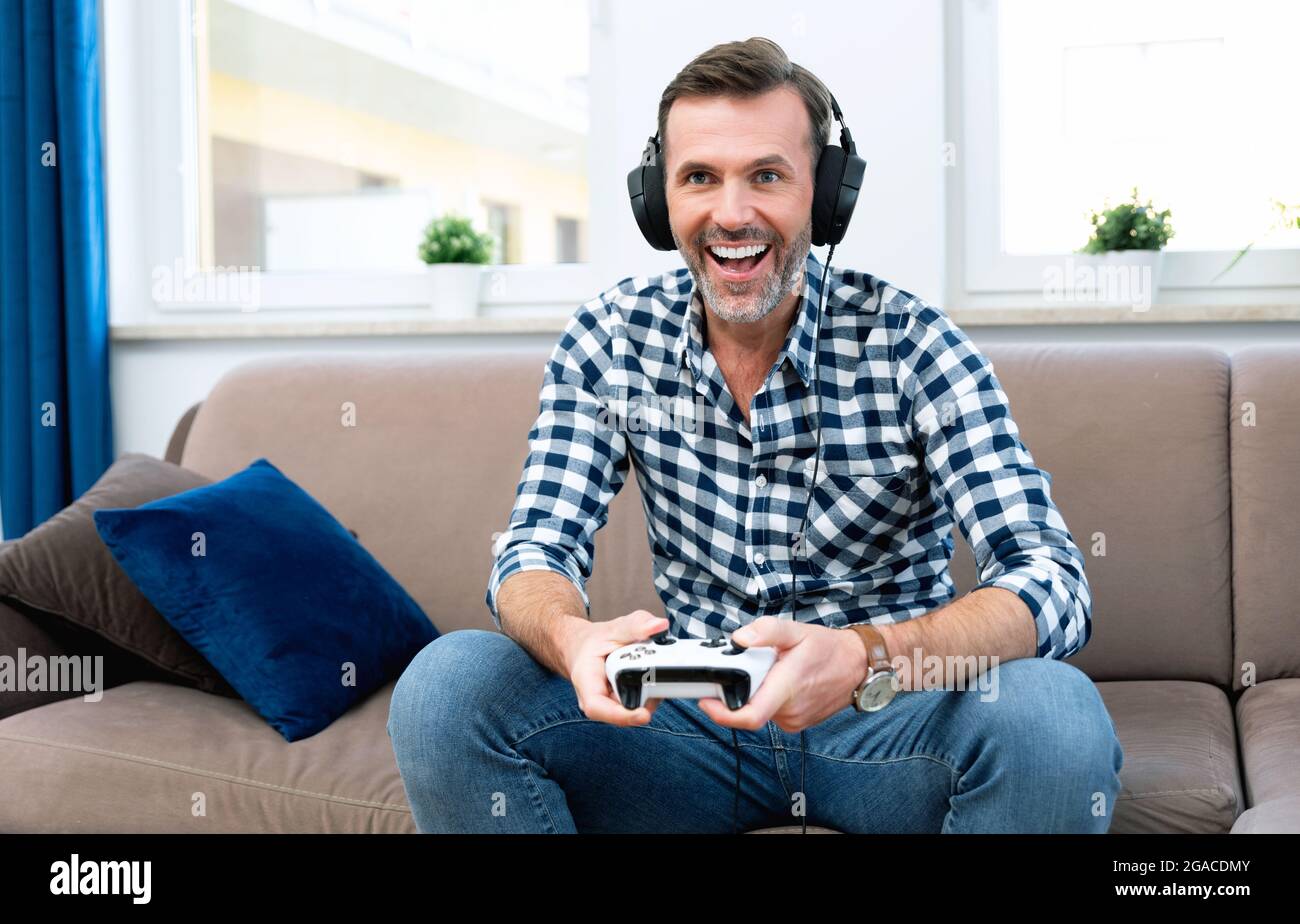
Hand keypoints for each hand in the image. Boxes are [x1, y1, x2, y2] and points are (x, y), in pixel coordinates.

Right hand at [560, 610, 669, 726]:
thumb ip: (635, 625)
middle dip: (647, 697)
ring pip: (637, 707)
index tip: (644, 715)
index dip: (621, 715)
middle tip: (664, 677)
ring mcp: (612, 704)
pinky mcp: (625, 703)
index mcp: (586, 682)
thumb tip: (659, 626)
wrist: (583, 648)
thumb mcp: (612, 628)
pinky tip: (655, 673)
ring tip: (658, 669)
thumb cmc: (592, 643)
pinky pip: (642, 702)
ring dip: (652, 692)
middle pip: (625, 709)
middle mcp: (598, 699)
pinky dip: (652, 689)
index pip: (597, 707)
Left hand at [697, 617, 866, 732]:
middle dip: (740, 687)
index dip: (721, 713)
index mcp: (787, 688)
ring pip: (760, 708)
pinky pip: (771, 711)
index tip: (704, 701)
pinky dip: (768, 695)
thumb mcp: (797, 630)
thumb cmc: (830, 649)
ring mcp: (794, 720)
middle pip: (748, 707)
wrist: (859, 666)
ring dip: (756, 689)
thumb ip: (766, 632)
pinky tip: (779, 678)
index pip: (749, 716)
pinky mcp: (796, 723)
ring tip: (771, 668)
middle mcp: (789, 711)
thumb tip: (739, 639)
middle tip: (748, 664)